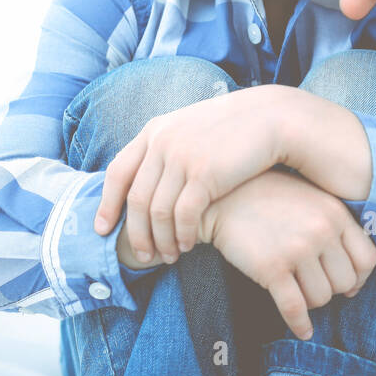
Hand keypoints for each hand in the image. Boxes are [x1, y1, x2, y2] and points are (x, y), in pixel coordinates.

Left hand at [93, 84, 287, 265]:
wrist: (273, 118)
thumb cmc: (234, 128)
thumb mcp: (191, 128)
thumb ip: (166, 147)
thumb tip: (147, 180)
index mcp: (155, 130)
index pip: (118, 172)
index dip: (107, 204)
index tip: (103, 229)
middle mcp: (163, 142)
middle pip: (135, 198)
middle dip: (135, 233)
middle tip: (142, 256)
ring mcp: (182, 157)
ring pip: (157, 212)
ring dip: (160, 240)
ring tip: (168, 257)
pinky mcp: (204, 174)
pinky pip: (182, 215)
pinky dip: (181, 235)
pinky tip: (187, 246)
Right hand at [204, 169, 375, 339]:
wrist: (223, 196)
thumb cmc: (270, 200)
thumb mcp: (313, 201)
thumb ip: (337, 231)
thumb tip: (355, 282)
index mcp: (336, 214)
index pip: (368, 259)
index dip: (359, 278)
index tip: (347, 284)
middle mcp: (321, 230)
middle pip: (345, 283)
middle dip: (330, 289)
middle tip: (312, 283)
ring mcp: (297, 249)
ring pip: (321, 298)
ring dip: (310, 302)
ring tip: (296, 289)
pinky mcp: (271, 267)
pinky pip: (294, 308)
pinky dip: (300, 325)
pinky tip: (302, 331)